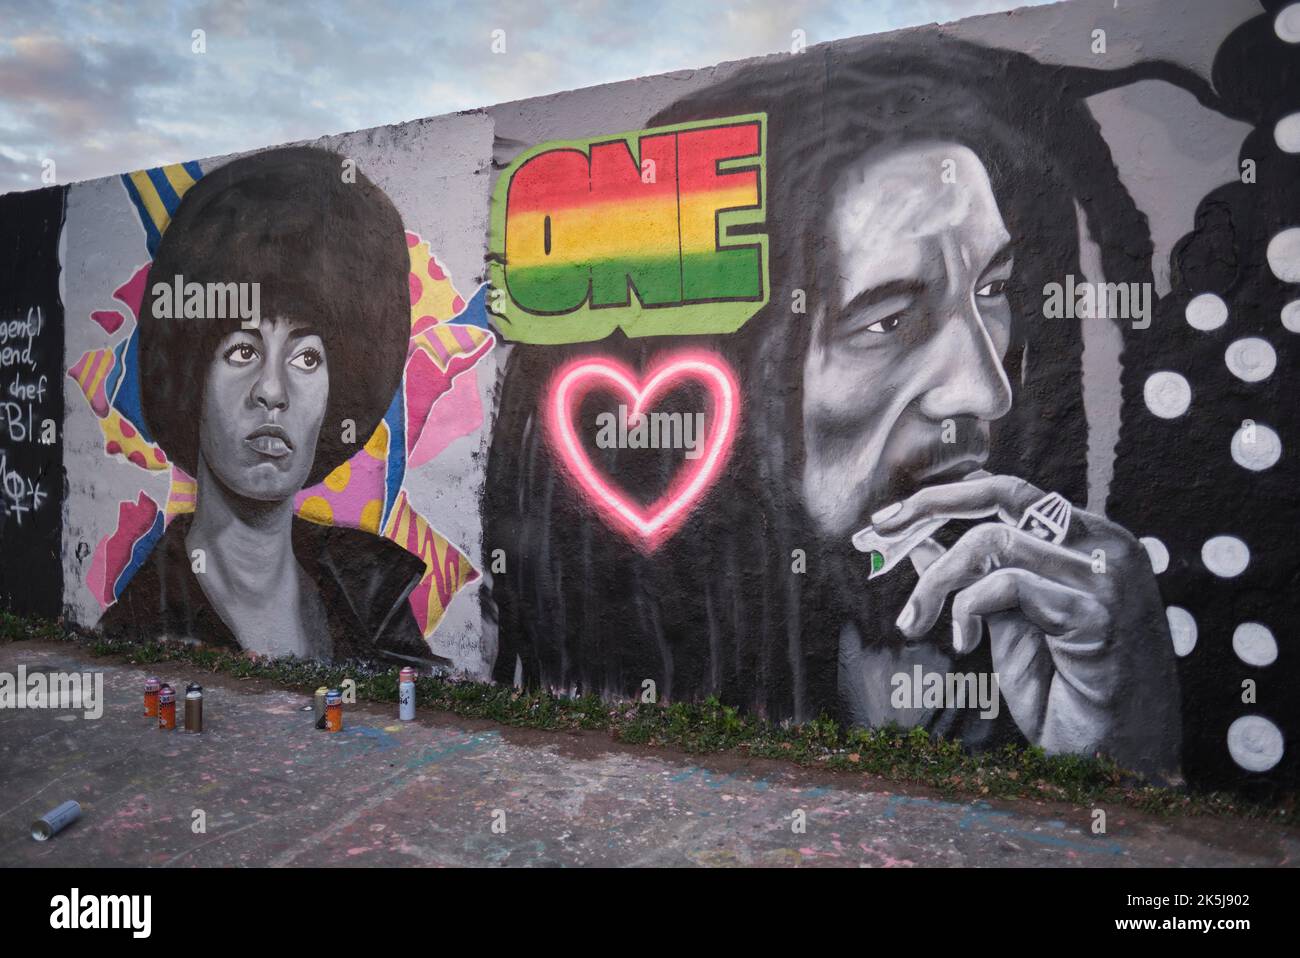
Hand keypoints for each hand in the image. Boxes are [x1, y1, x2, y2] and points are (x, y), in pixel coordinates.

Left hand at [873, 474, 1181, 776]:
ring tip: (916, 619)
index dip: (946, 497)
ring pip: (995, 540)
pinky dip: (969, 609)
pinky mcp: (1097, 613)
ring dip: (939, 579)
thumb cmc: (1069, 696)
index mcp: (1090, 540)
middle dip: (931, 504)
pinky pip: (1009, 585)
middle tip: (882, 530)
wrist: (1119, 762)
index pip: (1011, 492)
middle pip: (1004, 494)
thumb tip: (920, 541)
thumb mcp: (1008, 625)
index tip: (892, 519)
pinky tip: (963, 643)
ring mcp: (1106, 576)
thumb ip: (974, 577)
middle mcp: (1104, 546)